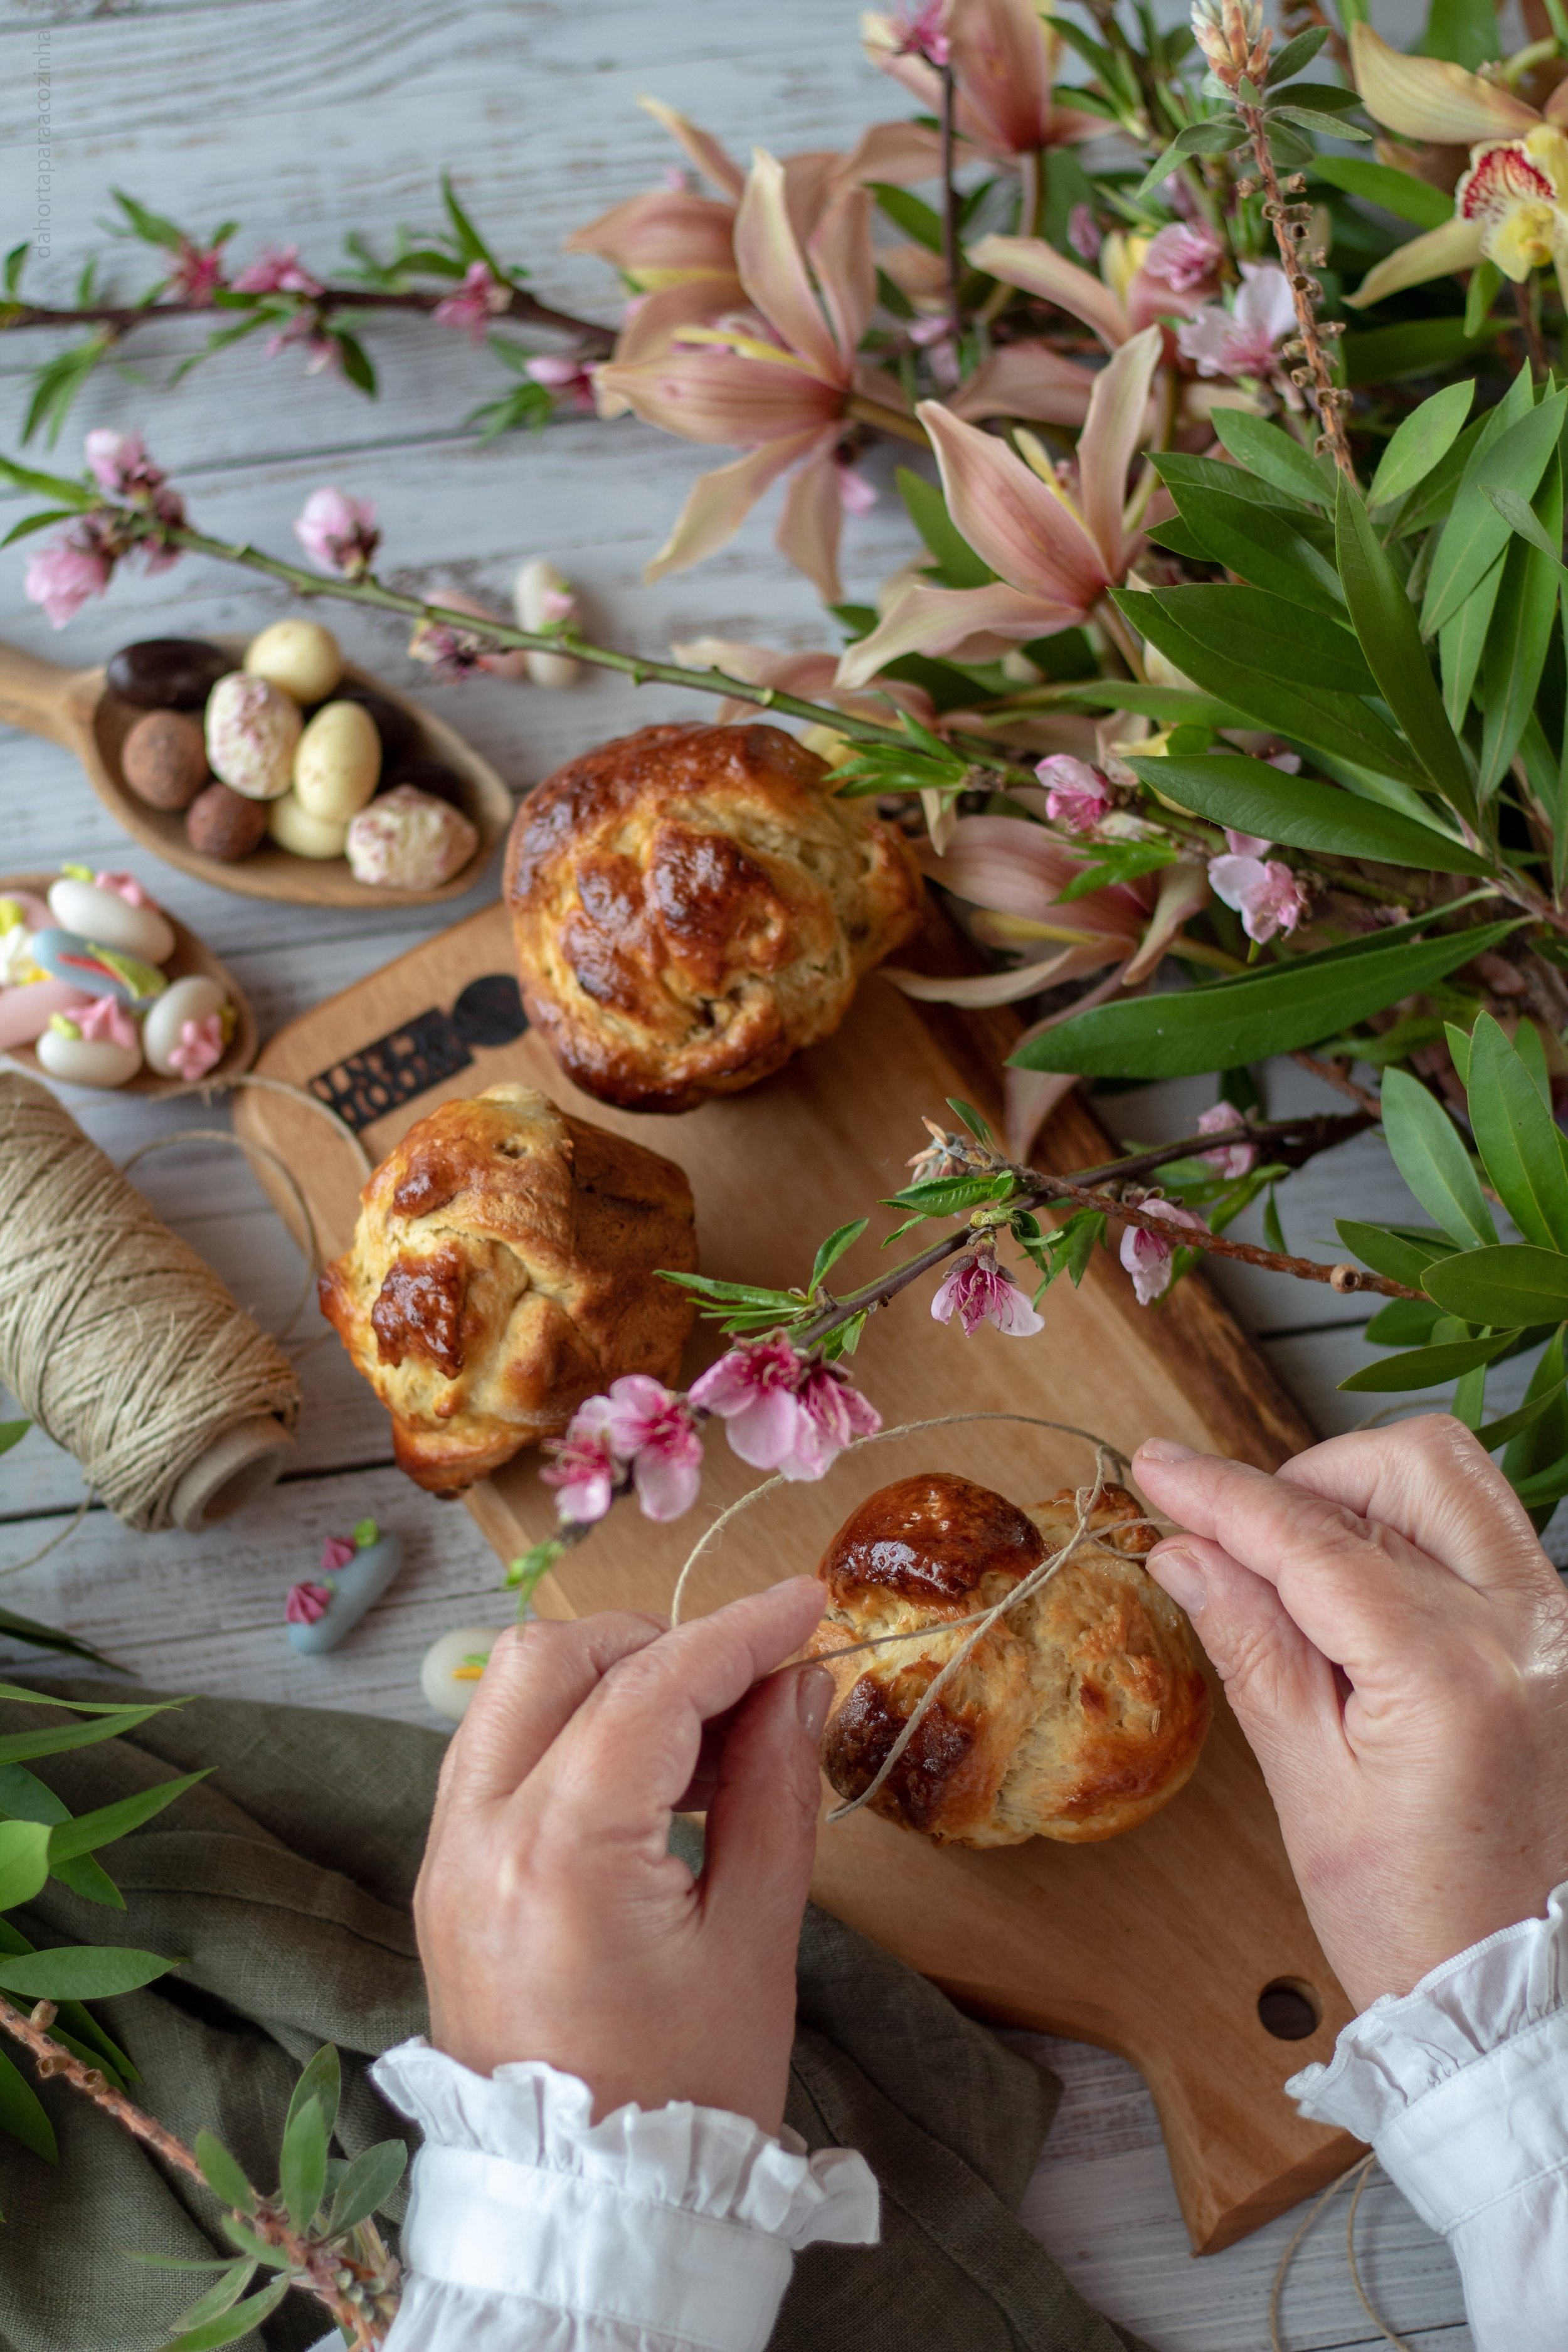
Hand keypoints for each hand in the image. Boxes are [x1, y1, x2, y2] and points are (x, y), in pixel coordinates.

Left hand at [413, 1579, 832, 2132]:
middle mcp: (475, 1838)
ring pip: (510, 1693)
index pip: (648, 1689)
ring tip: (708, 1744)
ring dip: (610, 1680)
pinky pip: (498, 1753)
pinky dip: (571, 1731)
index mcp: (555, 1857)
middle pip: (550, 1658)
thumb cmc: (686, 2098)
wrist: (591, 2218)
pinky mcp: (444, 1878)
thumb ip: (775, 1792)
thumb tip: (797, 1683)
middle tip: (749, 1689)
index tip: (805, 1606)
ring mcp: (444, 1857)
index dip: (737, 1634)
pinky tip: (651, 1782)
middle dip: (656, 1644)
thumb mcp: (756, 1944)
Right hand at [1133, 1416, 1567, 2009]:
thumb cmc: (1416, 1922)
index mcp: (1455, 1676)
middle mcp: (1531, 1629)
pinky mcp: (1567, 1639)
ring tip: (1298, 1567)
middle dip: (1305, 1478)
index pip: (1316, 1541)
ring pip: (1457, 1485)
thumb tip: (1187, 1552)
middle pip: (1411, 1467)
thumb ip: (1253, 1648)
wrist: (1518, 1994)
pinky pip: (1483, 1537)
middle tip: (1237, 1539)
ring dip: (1363, 1494)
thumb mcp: (1310, 1791)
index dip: (1224, 1496)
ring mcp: (1562, 1629)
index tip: (1157, 1467)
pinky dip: (1408, 1535)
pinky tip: (1356, 1600)